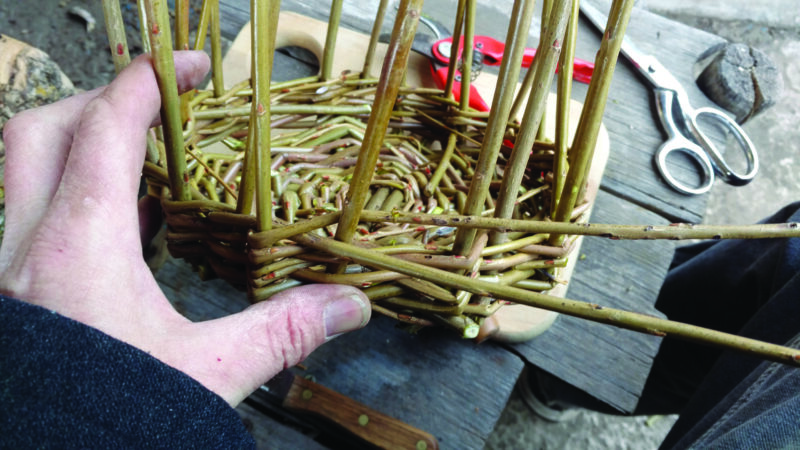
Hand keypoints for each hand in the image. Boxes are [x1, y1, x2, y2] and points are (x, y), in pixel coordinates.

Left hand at [0, 51, 369, 406]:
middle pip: (42, 129)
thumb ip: (282, 332)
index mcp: (78, 246)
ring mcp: (5, 270)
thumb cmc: (106, 418)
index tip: (190, 67)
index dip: (151, 82)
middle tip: (155, 107)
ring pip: (24, 173)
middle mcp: (24, 246)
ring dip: (80, 151)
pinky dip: (73, 202)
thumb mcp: (207, 371)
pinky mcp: (7, 294)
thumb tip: (348, 306)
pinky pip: (30, 220)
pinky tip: (119, 230)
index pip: (108, 126)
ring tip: (145, 166)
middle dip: (100, 102)